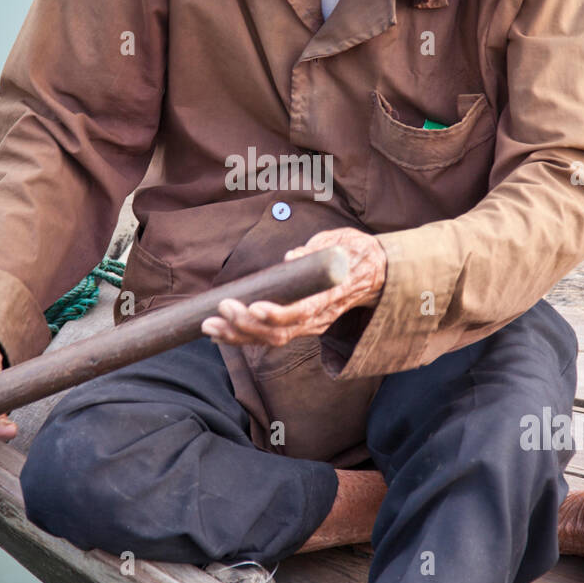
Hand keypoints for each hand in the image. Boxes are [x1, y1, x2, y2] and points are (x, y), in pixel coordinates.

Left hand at [201, 228, 385, 348]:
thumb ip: (316, 250)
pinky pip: (269, 337)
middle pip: (280, 332)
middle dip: (246, 325)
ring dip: (238, 335)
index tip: (254, 306)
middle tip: (221, 309)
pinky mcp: (298, 327)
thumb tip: (290, 257)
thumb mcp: (340, 243)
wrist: (374, 274)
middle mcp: (319, 318)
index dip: (277, 314)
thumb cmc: (354, 253)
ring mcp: (309, 326)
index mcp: (330, 296)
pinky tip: (220, 333)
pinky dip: (243, 337)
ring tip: (209, 326)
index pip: (303, 312)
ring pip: (271, 339)